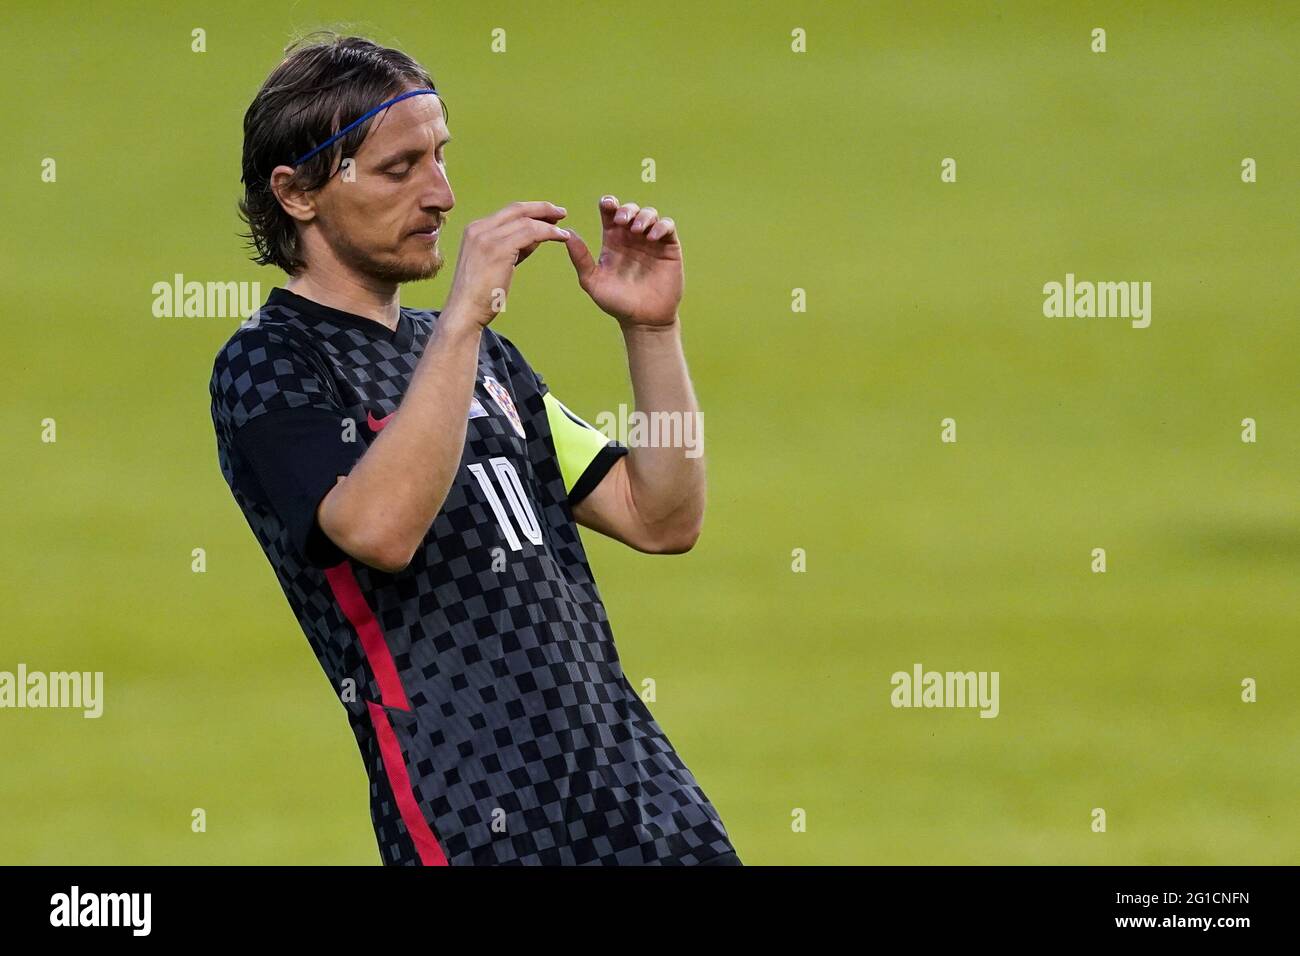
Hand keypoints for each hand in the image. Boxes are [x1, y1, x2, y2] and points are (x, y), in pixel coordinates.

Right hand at [443, 201, 569, 327]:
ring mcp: (487, 238)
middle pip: (517, 209)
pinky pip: (530, 233)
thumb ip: (514, 248)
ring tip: (564, 230)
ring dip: (548, 222)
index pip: (508, 212)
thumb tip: (537, 237)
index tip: (549, 213)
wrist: (464, 312)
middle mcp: (479, 229)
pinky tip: (561, 237)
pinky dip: (549, 232)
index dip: (531, 210)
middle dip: (542, 208)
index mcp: (475, 230)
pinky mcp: (498, 250)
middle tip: (562, 212)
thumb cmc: (480, 295)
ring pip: (526, 221)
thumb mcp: (495, 263)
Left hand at [563, 195, 682, 327]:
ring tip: (637, 231)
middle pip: (630, 209)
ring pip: (649, 213)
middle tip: (622, 220)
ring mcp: (651, 242)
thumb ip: (580, 258)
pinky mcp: (668, 248)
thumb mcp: (592, 281)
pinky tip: (652, 238)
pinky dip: (661, 226)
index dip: (608, 204)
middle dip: (626, 209)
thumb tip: (567, 234)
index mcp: (613, 241)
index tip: (607, 205)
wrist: (643, 320)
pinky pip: (667, 226)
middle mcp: (632, 238)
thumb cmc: (616, 303)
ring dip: (643, 216)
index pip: (610, 213)